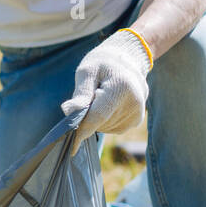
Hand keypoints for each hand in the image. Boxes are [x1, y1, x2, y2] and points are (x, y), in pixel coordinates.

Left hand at [60, 29, 151, 153]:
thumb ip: (80, 93)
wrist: (127, 60)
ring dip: (96, 118)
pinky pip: (112, 129)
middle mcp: (134, 104)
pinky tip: (108, 104)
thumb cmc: (102, 64)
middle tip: (90, 95)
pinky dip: (104, 121)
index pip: (97, 116)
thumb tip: (68, 112)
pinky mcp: (136, 121)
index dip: (82, 130)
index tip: (71, 146)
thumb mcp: (87, 71)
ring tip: (101, 96)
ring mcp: (137, 114)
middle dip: (87, 116)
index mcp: (121, 88)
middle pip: (99, 123)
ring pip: (104, 128)